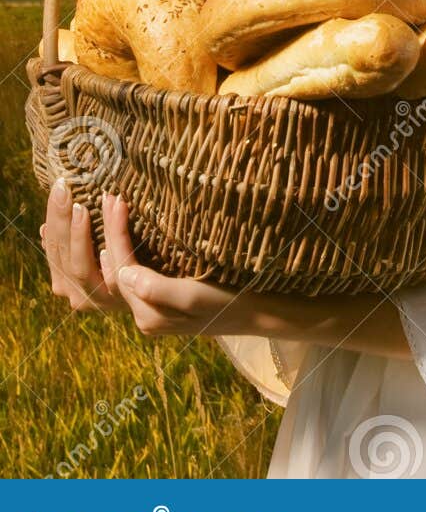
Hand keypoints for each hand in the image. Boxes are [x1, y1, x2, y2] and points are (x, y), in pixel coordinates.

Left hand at [41, 181, 252, 338]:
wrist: (254, 312)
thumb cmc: (230, 301)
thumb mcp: (197, 295)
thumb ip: (158, 289)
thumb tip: (124, 272)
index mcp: (148, 314)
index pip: (120, 269)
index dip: (115, 233)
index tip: (115, 198)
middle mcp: (140, 314)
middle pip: (105, 273)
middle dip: (97, 235)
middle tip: (97, 197)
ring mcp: (145, 307)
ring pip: (106, 275)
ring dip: (93, 244)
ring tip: (85, 211)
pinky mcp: (153, 297)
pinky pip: (117, 274)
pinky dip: (104, 252)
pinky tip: (101, 234)